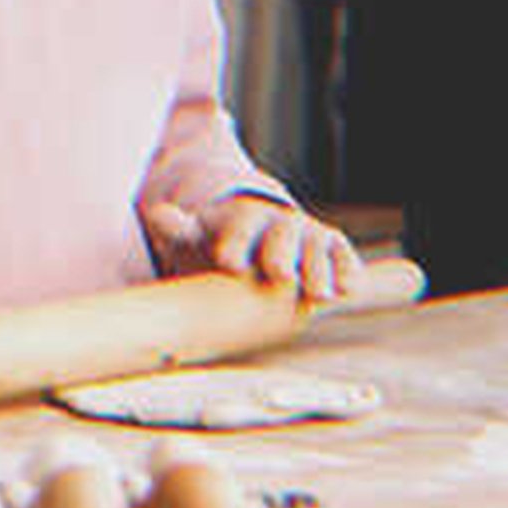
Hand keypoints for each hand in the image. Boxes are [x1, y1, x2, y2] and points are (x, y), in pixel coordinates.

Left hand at [141, 196, 365, 301]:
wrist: (258, 246)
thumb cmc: (221, 247)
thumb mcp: (194, 240)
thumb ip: (177, 230)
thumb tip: (159, 213)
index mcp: (245, 217)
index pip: (241, 224)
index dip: (236, 241)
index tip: (229, 263)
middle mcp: (281, 221)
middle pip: (284, 232)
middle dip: (281, 251)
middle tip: (277, 274)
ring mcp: (310, 234)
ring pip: (318, 246)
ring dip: (319, 268)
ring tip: (318, 293)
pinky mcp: (334, 249)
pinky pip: (344, 257)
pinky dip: (348, 272)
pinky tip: (349, 291)